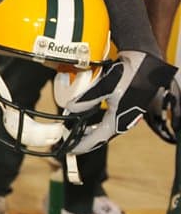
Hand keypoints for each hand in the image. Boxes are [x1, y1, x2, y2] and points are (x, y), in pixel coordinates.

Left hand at [62, 50, 176, 153]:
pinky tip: (88, 121)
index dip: (83, 145)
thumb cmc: (128, 75)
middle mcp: (123, 121)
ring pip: (104, 129)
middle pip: (101, 136)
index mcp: (119, 120)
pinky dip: (96, 124)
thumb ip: (87, 99)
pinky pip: (108, 121)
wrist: (144, 63)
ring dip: (90, 133)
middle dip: (84, 141)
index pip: (98, 139)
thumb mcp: (105, 87)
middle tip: (69, 143)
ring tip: (75, 133)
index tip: (70, 149)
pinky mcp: (124, 107)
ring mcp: (124, 115)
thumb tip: (71, 109)